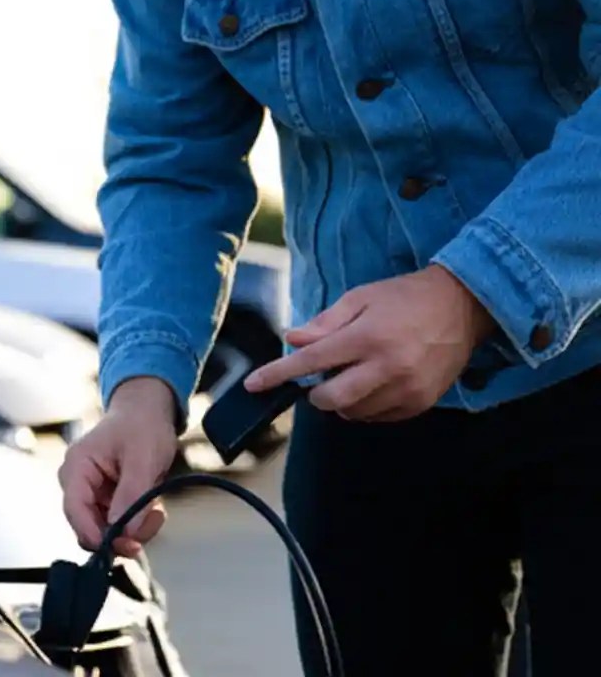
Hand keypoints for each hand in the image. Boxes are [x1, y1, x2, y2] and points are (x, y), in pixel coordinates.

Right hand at [58, 378, 177, 557]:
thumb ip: (131, 496)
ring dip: (133, 529)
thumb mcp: (142, 458)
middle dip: (120, 533)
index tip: (121, 546)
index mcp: (77, 466)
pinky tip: (152, 508)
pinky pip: (117, 523)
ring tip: (156, 510)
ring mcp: (91, 492)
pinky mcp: (106, 499)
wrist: (147, 410)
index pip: (74, 509)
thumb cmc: (141, 424)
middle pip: (88, 526)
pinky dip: (137, 522)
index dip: (94, 534)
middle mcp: (77, 482)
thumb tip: (125, 533)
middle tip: (150, 525)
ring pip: (105, 530)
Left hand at [244, 264, 495, 421]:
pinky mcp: (420, 403)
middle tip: (322, 375)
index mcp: (367, 337)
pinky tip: (374, 382)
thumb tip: (292, 339)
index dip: (278, 374)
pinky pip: (376, 417)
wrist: (463, 307)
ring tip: (356, 372)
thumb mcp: (360, 298)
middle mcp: (387, 367)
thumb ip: (324, 323)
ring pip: (352, 413)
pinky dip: (365, 406)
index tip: (253, 385)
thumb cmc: (404, 298)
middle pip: (331, 400)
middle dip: (315, 393)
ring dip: (341, 400)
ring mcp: (406, 389)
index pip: (311, 362)